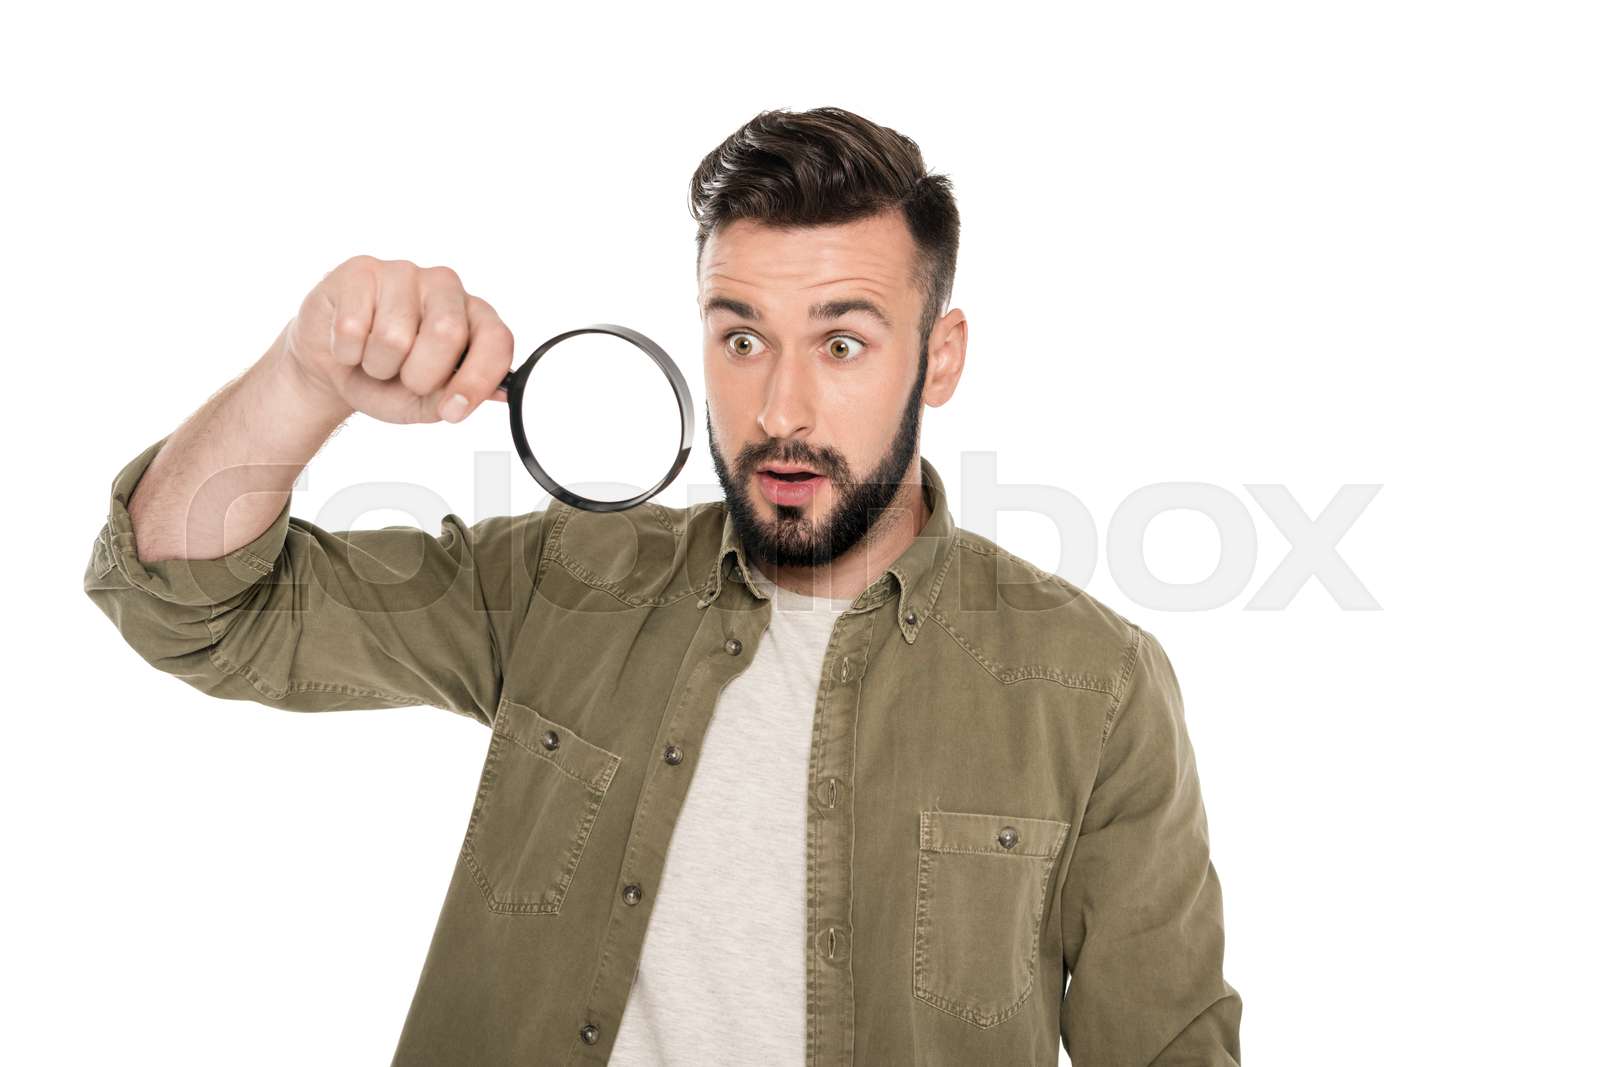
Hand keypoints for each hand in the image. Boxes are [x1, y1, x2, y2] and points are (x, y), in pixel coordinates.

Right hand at [282, 255, 513, 424]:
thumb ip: (458, 396)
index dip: (478, 378)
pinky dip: (347, 352)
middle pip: (446, 332)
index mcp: (475, 317)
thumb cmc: (387, 381)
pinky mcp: (360, 272)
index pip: (496, 339)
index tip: (454, 410)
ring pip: (394, 336)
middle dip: (420, 376)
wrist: (334, 368)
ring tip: (374, 359)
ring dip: (378, 366)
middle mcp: (446, 287)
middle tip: (406, 381)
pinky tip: (349, 344)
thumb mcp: (425, 403)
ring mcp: (404, 273)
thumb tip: (498, 392)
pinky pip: (353, 326)